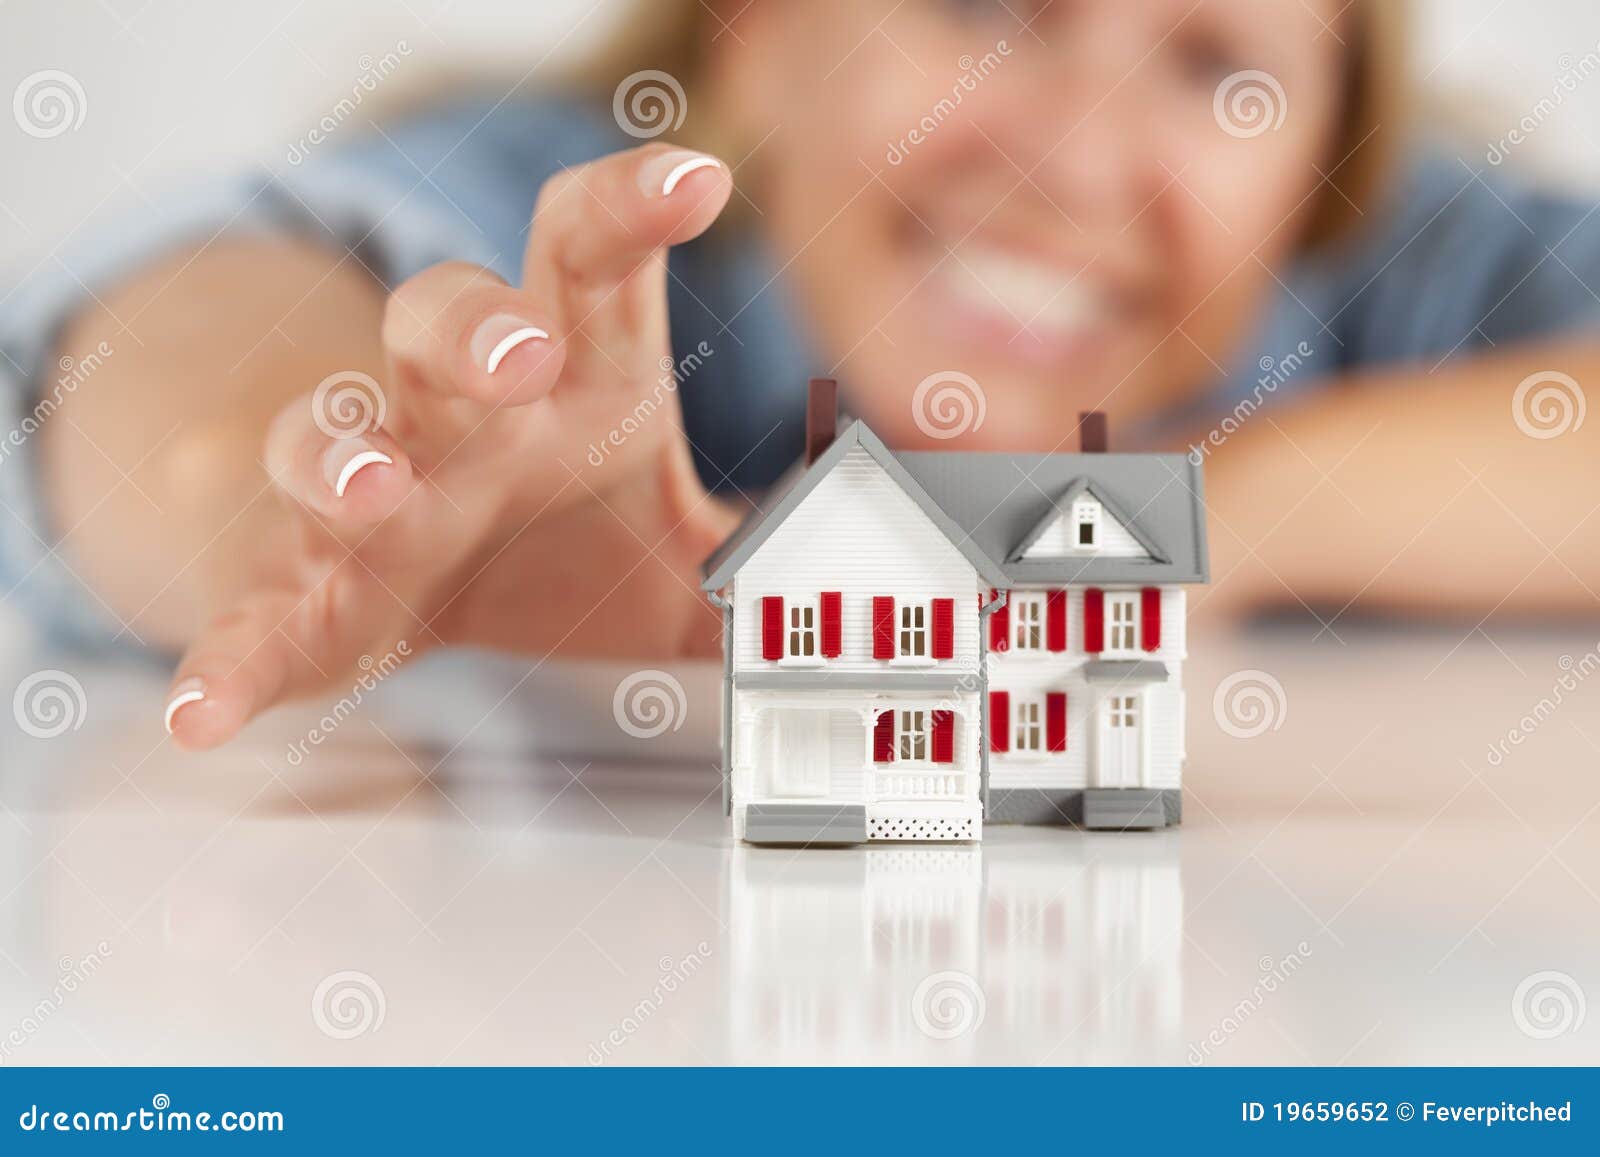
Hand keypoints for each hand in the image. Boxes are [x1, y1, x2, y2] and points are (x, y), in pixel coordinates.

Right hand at [163, 145, 739, 748]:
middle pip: (439, 317)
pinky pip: (250, 608)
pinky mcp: (302, 588)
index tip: (697, 183)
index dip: (630, 208)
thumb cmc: (559, 537)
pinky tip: (204, 710)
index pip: (584, 255)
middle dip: (473, 330)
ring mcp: (368, 495)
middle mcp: (455, 414)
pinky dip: (225, 653)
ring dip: (343, 455)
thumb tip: (913, 606)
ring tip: (383, 492)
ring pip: (324, 434)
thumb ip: (781, 570)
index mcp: (560, 374)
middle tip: (524, 359)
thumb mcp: (684, 555)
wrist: (419, 576)